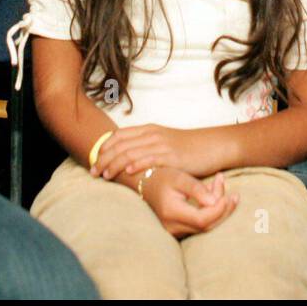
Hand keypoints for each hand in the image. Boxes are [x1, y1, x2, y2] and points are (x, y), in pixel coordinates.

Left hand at [94, 123, 217, 179]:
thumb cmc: (188, 148)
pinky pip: (149, 159)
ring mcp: (162, 144)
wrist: (212, 146)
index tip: (95, 160)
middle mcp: (152, 135)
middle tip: (94, 172)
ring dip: (114, 164)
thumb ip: (146, 146)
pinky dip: (136, 164)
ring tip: (105, 175)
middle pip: (120, 145)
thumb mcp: (164, 142)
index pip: (119, 135)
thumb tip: (128, 159)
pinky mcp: (172, 156)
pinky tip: (127, 172)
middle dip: (103, 158)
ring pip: (131, 152)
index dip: (104, 147)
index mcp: (149, 130)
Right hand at [140, 167, 237, 237]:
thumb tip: (215, 201)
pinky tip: (215, 198)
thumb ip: (197, 189)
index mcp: (171, 212)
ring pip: (205, 227)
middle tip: (234, 194)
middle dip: (223, 210)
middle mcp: (172, 226)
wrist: (143, 182)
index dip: (220, 210)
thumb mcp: (179, 177)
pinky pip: (200, 225)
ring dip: (219, 211)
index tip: (230, 195)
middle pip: (207, 226)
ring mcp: (174, 230)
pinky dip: (211, 213)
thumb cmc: (161, 176)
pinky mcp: (178, 229)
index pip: (203, 220)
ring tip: (224, 190)